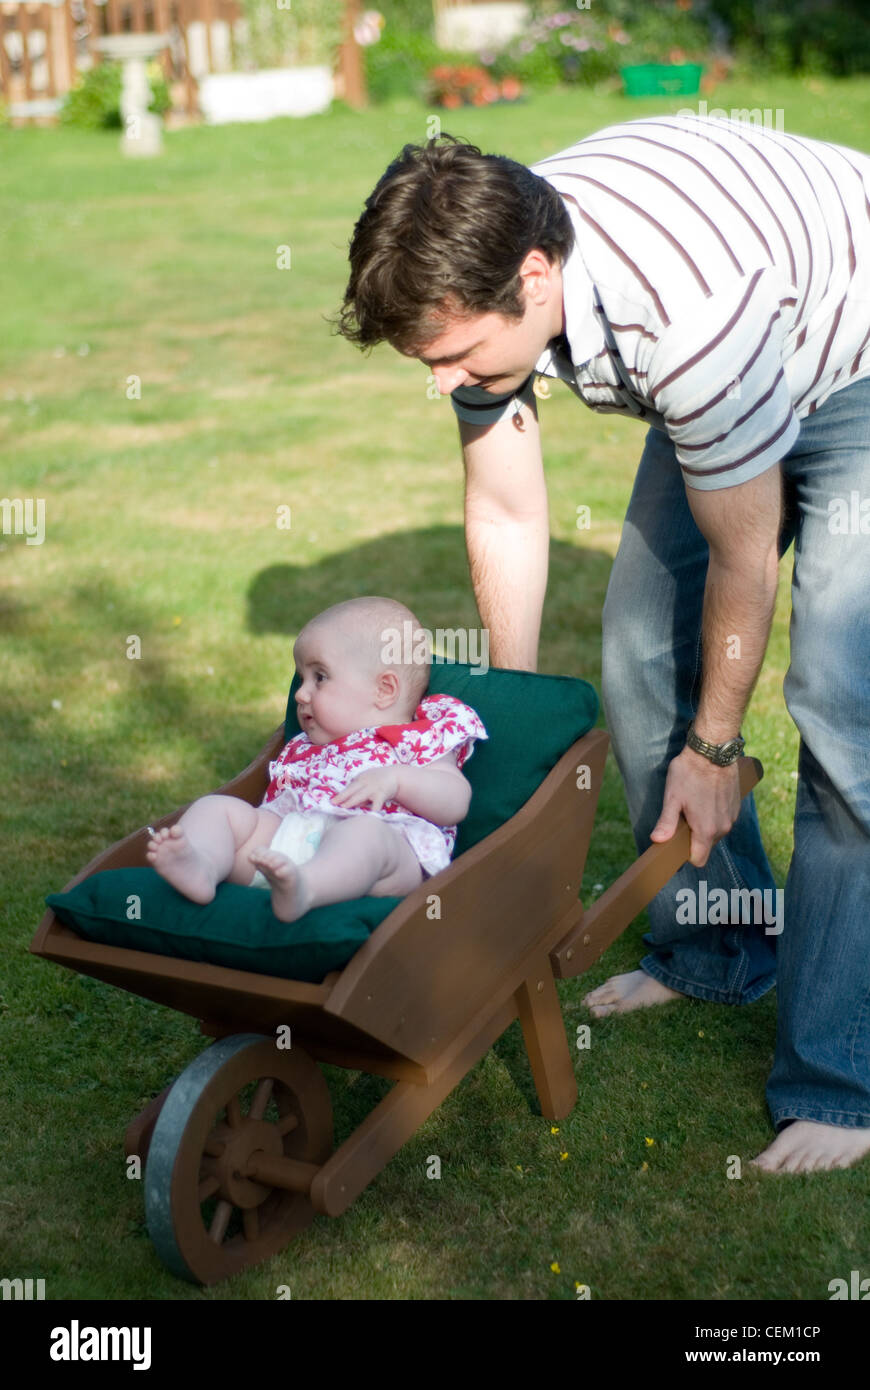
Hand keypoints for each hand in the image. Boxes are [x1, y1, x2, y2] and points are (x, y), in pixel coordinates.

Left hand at [330, 767, 400, 812]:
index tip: (332, 801)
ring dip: (352, 802)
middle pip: (352, 790)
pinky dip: (372, 809)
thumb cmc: (379, 780)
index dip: (340, 795)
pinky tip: (368, 816)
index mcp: (360, 779)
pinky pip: (376, 804)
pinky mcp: (381, 795)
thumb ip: (359, 791)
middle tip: (333, 803)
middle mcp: (366, 782)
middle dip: (342, 797)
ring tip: (344, 807)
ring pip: (361, 796)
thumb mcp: (367, 782)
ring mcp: (373, 788)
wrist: (396, 775)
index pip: (349, 788)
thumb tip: (350, 804)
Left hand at [649, 747, 740, 867]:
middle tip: (683, 817)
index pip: (698, 859)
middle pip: (706, 845)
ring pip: (715, 832)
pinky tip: (706, 798)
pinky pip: (723, 820)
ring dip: (705, 825)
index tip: (678, 841)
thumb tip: (657, 841)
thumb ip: (666, 823)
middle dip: (694, 837)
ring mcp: (731, 817)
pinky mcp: (736, 806)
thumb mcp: (672, 797)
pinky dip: (714, 815)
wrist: (713, 751)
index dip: (686, 854)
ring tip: (694, 805)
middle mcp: (723, 827)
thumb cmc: (690, 773)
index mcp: (706, 830)